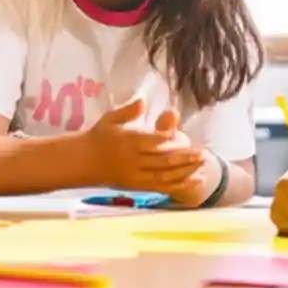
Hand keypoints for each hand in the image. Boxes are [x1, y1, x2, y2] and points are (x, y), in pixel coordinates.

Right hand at [83, 99, 204, 193]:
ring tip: (202, 164)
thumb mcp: (110, 119)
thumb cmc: (100, 137)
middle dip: (184, 157)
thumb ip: (127, 111)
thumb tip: (143, 101)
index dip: (168, 140)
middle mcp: (133, 161)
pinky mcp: (139, 186)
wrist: (85, 161)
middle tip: (202, 152)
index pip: (151, 142)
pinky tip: (196, 181)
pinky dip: (181, 185)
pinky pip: (163, 187)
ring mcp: (137, 175)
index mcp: (128, 142)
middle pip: (162, 160)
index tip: (182, 136)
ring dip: (185, 171)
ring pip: (165, 175)